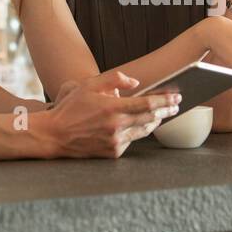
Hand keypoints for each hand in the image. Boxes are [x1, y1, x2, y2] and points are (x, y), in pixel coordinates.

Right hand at [43, 70, 180, 157]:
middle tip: (175, 106)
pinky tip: (133, 126)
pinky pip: (130, 140)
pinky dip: (134, 132)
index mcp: (112, 108)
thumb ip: (114, 79)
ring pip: (143, 131)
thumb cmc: (71, 108)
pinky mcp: (113, 153)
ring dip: (154, 122)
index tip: (176, 97)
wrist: (54, 135)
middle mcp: (116, 126)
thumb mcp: (89, 85)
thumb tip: (136, 83)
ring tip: (160, 115)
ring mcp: (115, 142)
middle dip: (165, 111)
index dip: (164, 100)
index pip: (147, 104)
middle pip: (150, 118)